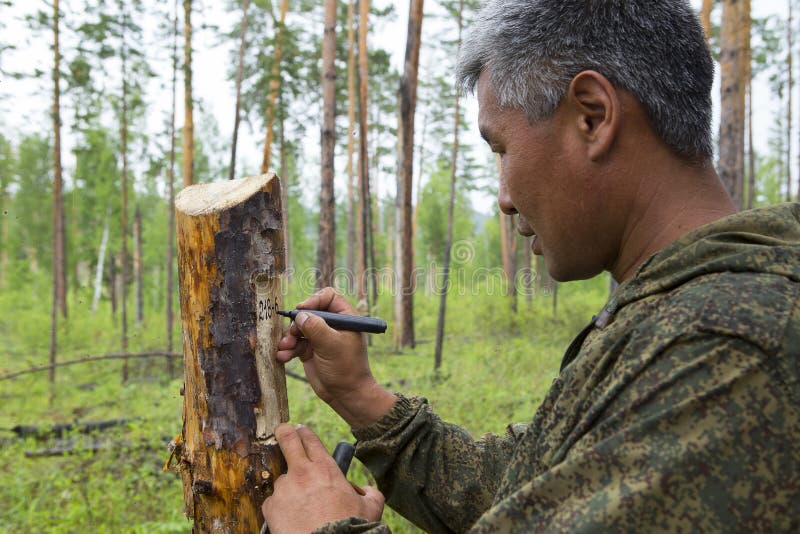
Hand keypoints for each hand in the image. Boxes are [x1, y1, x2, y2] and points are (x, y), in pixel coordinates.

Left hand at [262, 424, 384, 533]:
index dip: (303, 432)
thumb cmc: (349, 528)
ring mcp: (284, 488)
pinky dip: (281, 508)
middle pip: (287, 440)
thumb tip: (369, 491)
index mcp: (325, 468)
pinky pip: (274, 502)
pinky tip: (292, 518)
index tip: (300, 430)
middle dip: (284, 432)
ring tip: (301, 505)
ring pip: (282, 479)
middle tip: (282, 431)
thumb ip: (371, 494)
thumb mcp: (369, 508)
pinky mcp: (271, 506)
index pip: (310, 438)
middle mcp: (302, 473)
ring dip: (289, 486)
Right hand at [277, 288, 394, 427]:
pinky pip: (295, 344)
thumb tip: (300, 315)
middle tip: (292, 335)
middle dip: (297, 324)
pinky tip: (283, 357)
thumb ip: (315, 327)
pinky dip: (288, 349)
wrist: (345, 395)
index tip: (302, 309)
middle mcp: (332, 326)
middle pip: (309, 313)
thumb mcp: (331, 345)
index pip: (328, 298)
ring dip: (289, 338)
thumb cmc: (346, 369)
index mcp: (345, 318)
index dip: (314, 300)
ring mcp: (320, 338)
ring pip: (299, 329)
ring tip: (285, 349)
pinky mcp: (310, 351)